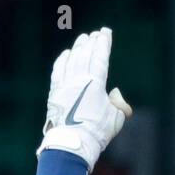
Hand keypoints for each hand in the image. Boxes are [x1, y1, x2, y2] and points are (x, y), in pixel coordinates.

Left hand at [37, 27, 131, 170]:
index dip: (104, 43)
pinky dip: (63, 60)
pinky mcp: (55, 92)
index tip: (106, 32)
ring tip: (83, 39)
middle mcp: (78, 79)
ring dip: (78, 48)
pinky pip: (58, 70)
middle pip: (85, 55)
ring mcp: (64, 84)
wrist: (73, 142)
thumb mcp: (117, 118)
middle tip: (95, 34)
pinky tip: (67, 55)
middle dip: (91, 42)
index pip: (100, 57)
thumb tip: (113, 92)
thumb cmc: (98, 131)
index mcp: (95, 83)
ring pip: (71, 60)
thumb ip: (118, 102)